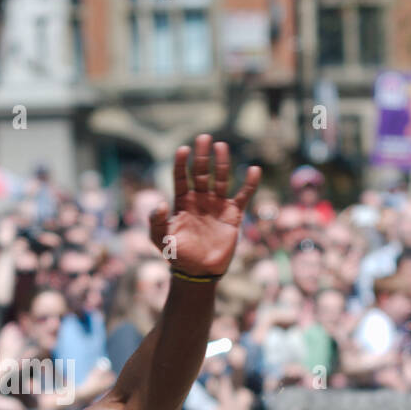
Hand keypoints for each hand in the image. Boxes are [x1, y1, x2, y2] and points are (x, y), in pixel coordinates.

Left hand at [150, 134, 260, 277]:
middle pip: (201, 172)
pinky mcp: (232, 214)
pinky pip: (243, 196)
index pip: (181, 177)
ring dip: (221, 163)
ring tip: (221, 146)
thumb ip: (156, 221)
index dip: (181, 163)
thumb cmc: (177, 254)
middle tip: (204, 138)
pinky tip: (253, 170)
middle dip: (201, 156)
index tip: (183, 150)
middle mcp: (199, 199)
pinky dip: (249, 184)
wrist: (198, 271)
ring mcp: (216, 205)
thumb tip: (160, 203)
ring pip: (220, 179)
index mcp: (181, 202)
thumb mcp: (160, 239)